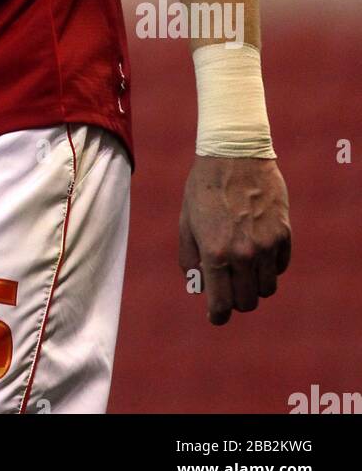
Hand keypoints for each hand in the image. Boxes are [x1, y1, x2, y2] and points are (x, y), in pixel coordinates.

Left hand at [179, 156, 290, 324]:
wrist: (234, 154)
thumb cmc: (204, 188)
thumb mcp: (187, 222)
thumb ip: (190, 258)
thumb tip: (199, 286)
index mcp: (215, 254)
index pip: (222, 305)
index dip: (218, 315)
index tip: (217, 316)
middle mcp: (243, 254)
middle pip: (247, 302)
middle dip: (236, 300)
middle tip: (229, 289)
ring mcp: (267, 245)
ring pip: (266, 288)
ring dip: (254, 285)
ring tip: (243, 268)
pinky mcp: (283, 234)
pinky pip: (280, 267)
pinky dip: (270, 266)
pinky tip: (258, 251)